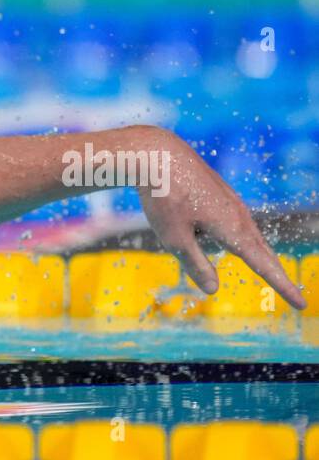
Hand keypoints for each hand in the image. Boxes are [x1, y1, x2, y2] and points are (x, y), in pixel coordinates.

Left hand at [136, 127, 305, 309]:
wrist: (157, 155)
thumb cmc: (163, 198)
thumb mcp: (173, 239)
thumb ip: (195, 265)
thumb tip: (213, 290)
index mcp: (232, 228)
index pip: (263, 265)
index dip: (282, 287)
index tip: (301, 304)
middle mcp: (239, 215)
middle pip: (262, 252)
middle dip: (276, 275)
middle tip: (295, 298)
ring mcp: (232, 203)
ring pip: (248, 236)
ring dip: (259, 256)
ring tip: (271, 274)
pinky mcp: (222, 195)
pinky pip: (234, 223)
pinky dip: (240, 238)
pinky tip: (225, 235)